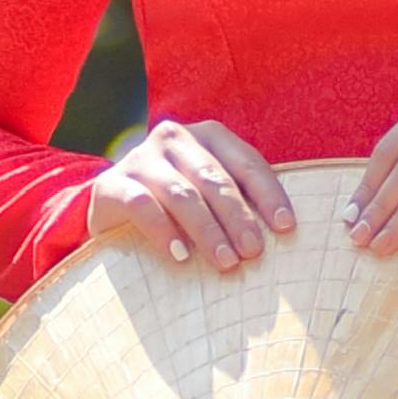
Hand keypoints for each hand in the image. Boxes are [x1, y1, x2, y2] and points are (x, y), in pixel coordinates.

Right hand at [85, 118, 294, 271]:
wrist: (112, 210)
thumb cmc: (178, 207)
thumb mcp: (210, 196)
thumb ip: (239, 203)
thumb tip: (283, 235)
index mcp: (208, 136)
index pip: (246, 163)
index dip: (268, 195)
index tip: (286, 228)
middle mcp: (174, 139)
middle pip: (215, 179)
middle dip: (238, 217)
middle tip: (254, 252)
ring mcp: (140, 158)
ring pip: (182, 193)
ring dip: (208, 230)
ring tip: (226, 262)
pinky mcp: (112, 184)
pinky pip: (141, 205)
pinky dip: (164, 231)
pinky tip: (181, 256)